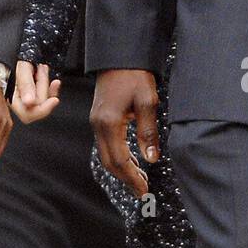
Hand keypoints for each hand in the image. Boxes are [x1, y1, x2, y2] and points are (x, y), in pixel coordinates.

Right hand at [12, 60, 60, 123]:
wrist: (16, 51)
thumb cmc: (14, 57)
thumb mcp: (21, 68)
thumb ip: (25, 85)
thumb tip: (29, 102)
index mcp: (11, 98)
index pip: (27, 114)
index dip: (42, 110)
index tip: (54, 100)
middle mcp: (18, 101)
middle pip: (38, 106)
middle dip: (43, 87)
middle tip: (40, 70)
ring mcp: (26, 98)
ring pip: (44, 101)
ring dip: (45, 83)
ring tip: (40, 69)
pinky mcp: (34, 94)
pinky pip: (46, 98)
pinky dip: (52, 89)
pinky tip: (55, 82)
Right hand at [90, 68, 158, 199]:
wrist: (119, 56)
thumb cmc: (134, 75)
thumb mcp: (147, 101)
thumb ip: (148, 131)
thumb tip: (151, 158)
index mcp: (110, 123)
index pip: (120, 160)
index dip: (132, 178)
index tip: (144, 191)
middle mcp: (98, 125)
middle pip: (109, 162)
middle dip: (125, 179)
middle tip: (142, 191)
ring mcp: (96, 121)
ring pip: (105, 154)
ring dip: (121, 169)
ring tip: (139, 179)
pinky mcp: (98, 117)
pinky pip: (105, 144)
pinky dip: (117, 156)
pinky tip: (131, 159)